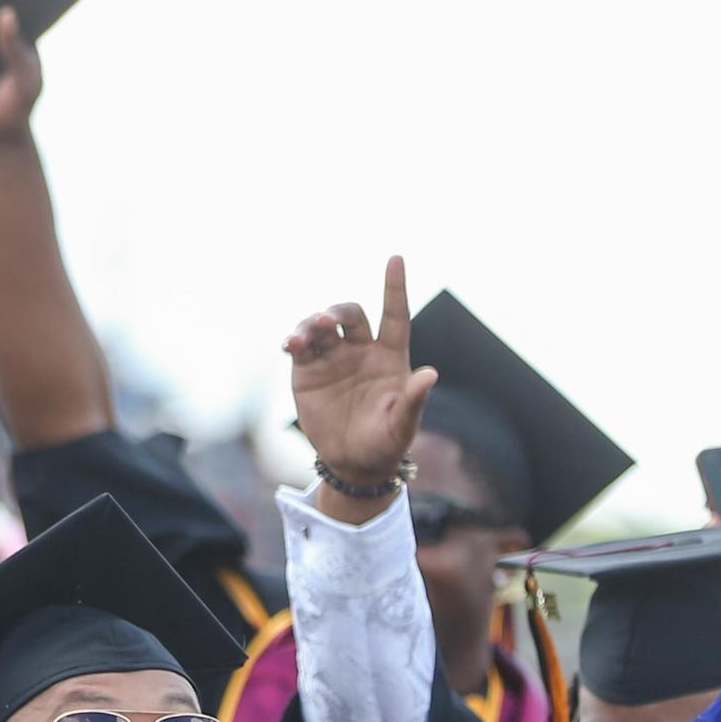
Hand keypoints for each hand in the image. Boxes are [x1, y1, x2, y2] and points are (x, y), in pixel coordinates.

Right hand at [282, 257, 435, 525]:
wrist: (352, 463)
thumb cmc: (385, 443)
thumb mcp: (402, 425)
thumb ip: (414, 400)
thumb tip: (430, 374)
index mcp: (390, 357)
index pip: (395, 315)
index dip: (395, 287)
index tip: (396, 258)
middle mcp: (361, 351)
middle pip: (351, 316)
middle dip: (337, 312)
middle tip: (325, 322)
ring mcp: (333, 358)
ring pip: (321, 327)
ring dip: (311, 325)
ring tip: (302, 338)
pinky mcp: (308, 371)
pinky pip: (299, 347)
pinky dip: (293, 340)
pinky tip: (290, 344)